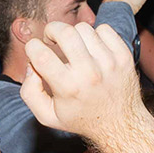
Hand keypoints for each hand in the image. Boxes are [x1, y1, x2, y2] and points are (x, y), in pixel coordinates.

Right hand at [19, 20, 147, 141]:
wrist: (120, 124)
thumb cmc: (81, 118)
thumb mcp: (48, 116)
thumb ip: (30, 92)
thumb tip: (31, 66)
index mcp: (68, 87)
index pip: (41, 54)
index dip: (32, 47)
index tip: (35, 50)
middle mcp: (89, 73)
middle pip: (64, 32)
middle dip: (51, 30)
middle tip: (51, 39)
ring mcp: (109, 62)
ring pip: (83, 28)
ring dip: (73, 34)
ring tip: (74, 47)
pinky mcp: (123, 56)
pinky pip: (104, 30)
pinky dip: (95, 35)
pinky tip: (92, 48)